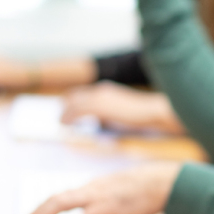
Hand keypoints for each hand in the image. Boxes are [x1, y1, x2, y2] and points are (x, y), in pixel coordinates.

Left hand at [19, 161, 182, 213]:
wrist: (163, 181)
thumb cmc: (147, 187)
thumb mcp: (123, 190)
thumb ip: (108, 200)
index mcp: (95, 186)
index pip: (65, 194)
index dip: (47, 206)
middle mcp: (92, 189)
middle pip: (57, 197)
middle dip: (36, 211)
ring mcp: (99, 197)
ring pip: (62, 203)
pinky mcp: (108, 208)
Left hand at [60, 83, 184, 133]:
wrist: (152, 111)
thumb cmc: (142, 115)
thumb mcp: (122, 112)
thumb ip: (109, 114)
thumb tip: (99, 122)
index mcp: (106, 89)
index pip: (82, 93)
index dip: (72, 103)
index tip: (67, 113)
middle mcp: (100, 90)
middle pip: (73, 95)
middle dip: (65, 106)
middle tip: (61, 119)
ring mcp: (99, 97)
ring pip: (73, 102)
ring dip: (65, 113)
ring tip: (61, 122)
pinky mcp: (99, 106)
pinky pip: (76, 110)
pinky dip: (69, 117)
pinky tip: (66, 124)